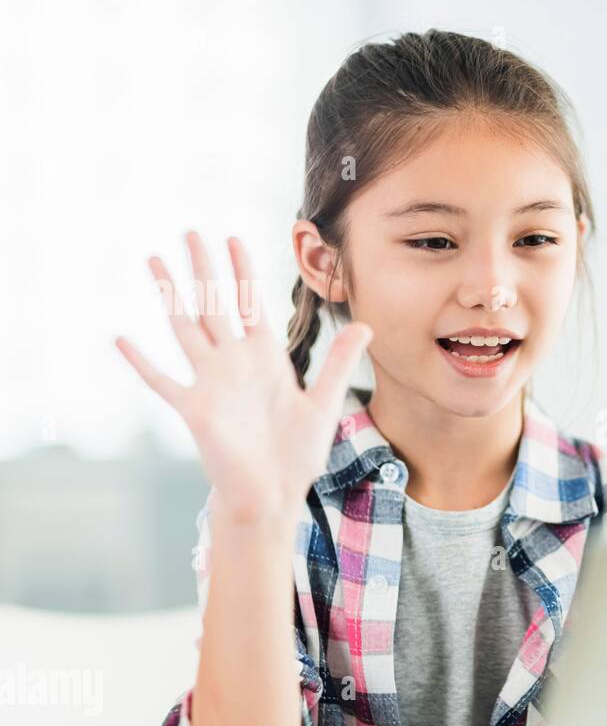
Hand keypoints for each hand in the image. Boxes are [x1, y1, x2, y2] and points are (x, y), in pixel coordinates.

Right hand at [114, 232, 371, 523]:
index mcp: (265, 358)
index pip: (250, 303)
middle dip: (203, 268)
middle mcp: (234, 363)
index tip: (233, 238)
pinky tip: (122, 340)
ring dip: (170, 295)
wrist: (275, 493)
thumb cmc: (299, 452)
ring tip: (154, 261)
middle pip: (213, 305)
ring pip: (185, 328)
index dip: (242, 271)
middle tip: (190, 231)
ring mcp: (211, 383)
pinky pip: (163, 381)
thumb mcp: (325, 403)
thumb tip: (365, 325)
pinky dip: (143, 362)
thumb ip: (338, 362)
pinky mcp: (195, 410)